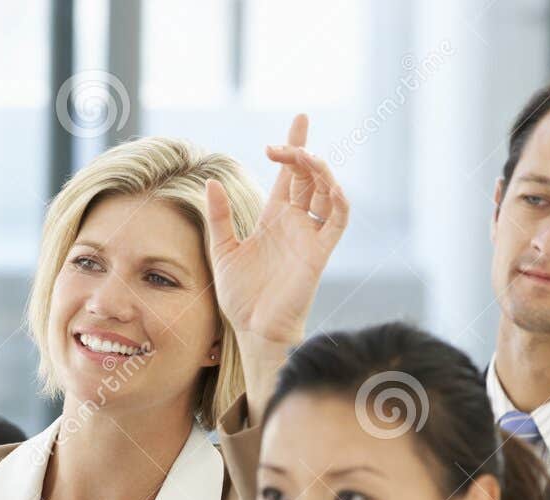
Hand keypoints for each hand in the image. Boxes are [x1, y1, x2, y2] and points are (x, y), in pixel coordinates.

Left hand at [206, 114, 349, 415]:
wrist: (255, 330)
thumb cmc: (240, 297)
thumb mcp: (221, 249)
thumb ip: (219, 216)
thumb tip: (210, 181)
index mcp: (275, 219)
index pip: (291, 174)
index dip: (295, 146)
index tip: (300, 119)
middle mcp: (296, 223)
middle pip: (310, 176)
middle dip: (302, 153)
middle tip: (284, 144)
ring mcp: (310, 236)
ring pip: (327, 191)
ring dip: (319, 170)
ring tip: (301, 157)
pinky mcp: (319, 253)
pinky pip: (338, 220)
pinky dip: (338, 198)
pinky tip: (327, 184)